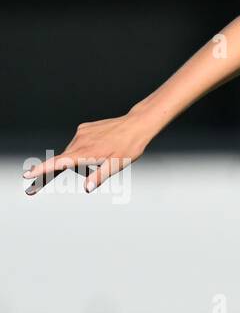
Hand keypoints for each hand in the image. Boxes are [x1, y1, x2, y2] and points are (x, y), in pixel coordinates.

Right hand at [23, 114, 155, 194]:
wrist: (136, 125)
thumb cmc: (129, 147)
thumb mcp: (117, 165)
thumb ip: (100, 176)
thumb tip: (87, 188)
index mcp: (86, 152)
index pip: (59, 163)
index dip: (43, 170)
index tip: (28, 174)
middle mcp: (80, 141)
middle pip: (65, 160)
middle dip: (68, 169)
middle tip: (93, 167)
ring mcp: (81, 133)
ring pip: (73, 152)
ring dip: (81, 159)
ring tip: (104, 156)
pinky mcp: (85, 128)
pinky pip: (79, 143)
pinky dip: (84, 150)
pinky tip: (101, 148)